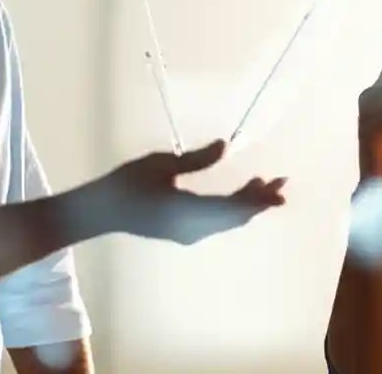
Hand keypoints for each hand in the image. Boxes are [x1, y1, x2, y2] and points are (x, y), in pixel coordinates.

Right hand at [85, 140, 286, 244]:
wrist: (100, 212)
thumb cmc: (125, 183)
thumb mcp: (161, 164)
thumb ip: (196, 159)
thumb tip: (226, 147)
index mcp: (185, 210)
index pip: (232, 207)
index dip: (258, 199)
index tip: (279, 191)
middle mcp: (191, 228)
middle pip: (235, 217)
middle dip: (259, 200)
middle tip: (281, 182)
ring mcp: (187, 235)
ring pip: (228, 222)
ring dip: (247, 204)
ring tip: (263, 183)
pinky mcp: (183, 233)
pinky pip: (217, 224)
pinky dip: (232, 210)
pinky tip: (237, 195)